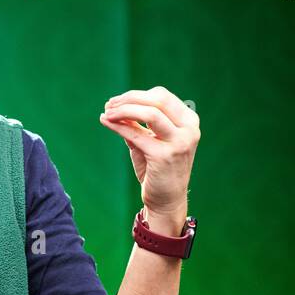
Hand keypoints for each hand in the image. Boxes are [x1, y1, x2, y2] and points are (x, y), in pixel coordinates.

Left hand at [100, 86, 199, 229]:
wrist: (166, 200)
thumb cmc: (157, 168)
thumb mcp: (148, 140)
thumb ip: (136, 123)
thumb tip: (114, 105)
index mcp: (189, 121)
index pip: (162, 96)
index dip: (136, 95)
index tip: (116, 100)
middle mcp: (189, 129)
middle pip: (157, 100)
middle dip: (129, 99)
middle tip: (109, 104)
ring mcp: (179, 143)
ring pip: (149, 113)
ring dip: (124, 109)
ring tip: (107, 112)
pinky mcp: (164, 156)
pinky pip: (136, 134)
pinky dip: (118, 126)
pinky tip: (106, 122)